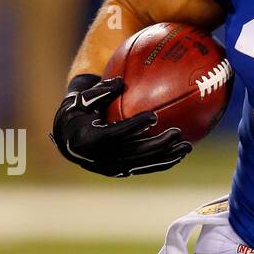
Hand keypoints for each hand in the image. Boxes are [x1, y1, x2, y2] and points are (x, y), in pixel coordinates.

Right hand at [51, 75, 191, 176]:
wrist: (67, 139)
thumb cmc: (77, 112)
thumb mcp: (82, 99)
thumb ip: (100, 91)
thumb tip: (120, 81)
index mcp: (89, 139)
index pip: (116, 133)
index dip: (135, 126)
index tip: (154, 116)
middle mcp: (101, 158)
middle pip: (135, 152)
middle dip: (159, 145)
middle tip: (178, 133)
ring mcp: (112, 167)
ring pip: (143, 163)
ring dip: (166, 157)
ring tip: (187, 147)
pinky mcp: (120, 171)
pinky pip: (144, 168)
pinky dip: (161, 163)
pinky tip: (178, 155)